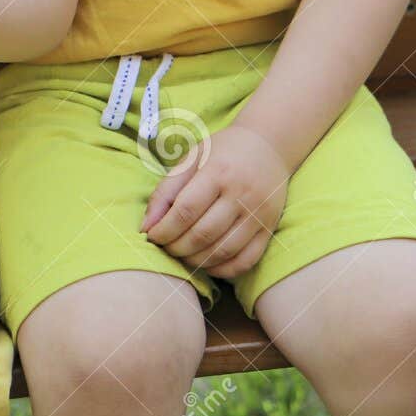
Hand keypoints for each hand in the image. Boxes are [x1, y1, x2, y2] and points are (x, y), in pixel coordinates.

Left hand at [140, 123, 290, 278]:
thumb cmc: (222, 152)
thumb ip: (166, 191)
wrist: (268, 145)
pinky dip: (223, 270)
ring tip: (182, 255)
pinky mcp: (269, 229)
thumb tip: (146, 227)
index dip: (164, 230)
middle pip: (203, 234)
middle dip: (177, 248)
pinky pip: (245, 261)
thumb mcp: (191, 159)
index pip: (185, 210)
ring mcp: (259, 214)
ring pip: (223, 251)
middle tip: (165, 248)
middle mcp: (241, 194)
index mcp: (218, 171)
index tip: (152, 236)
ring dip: (196, 261)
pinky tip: (207, 264)